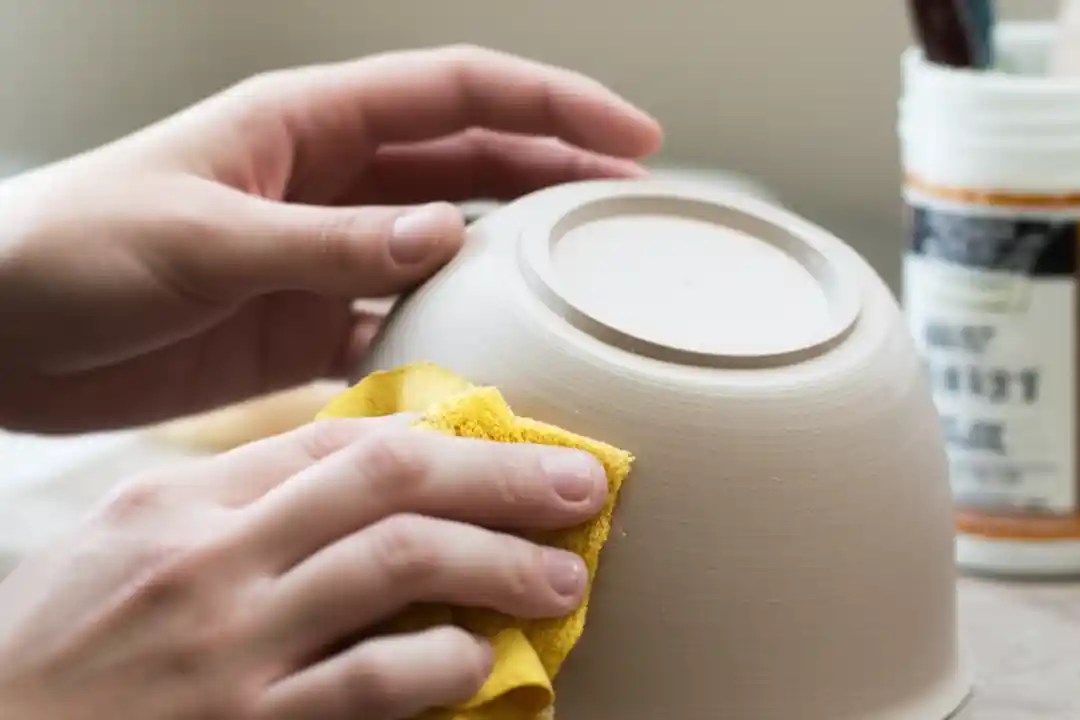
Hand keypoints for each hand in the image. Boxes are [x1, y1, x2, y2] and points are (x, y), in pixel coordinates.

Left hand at [0, 46, 661, 431]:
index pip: (457, 93)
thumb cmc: (69, 251)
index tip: (632, 136)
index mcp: (307, 125)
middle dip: (558, 171)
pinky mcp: (306, 324)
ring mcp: (325, 254)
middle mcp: (330, 181)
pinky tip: (499, 362)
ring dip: (517, 259)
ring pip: (449, 244)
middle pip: (473, 161)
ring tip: (587, 286)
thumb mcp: (201, 239)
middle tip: (636, 205)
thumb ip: (327, 243)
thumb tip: (450, 236)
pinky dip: (454, 340)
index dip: (553, 104)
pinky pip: (405, 324)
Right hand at [0, 415, 608, 718]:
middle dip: (501, 476)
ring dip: (499, 564)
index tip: (512, 443)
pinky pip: (373, 680)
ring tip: (560, 579)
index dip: (445, 436)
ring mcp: (227, 640)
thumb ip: (236, 511)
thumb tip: (362, 485)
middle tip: (581, 486)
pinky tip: (478, 663)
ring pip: (398, 560)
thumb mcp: (127, 552)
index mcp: (182, 499)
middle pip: (388, 477)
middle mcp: (209, 553)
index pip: (338, 437)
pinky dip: (442, 664)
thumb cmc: (63, 657)